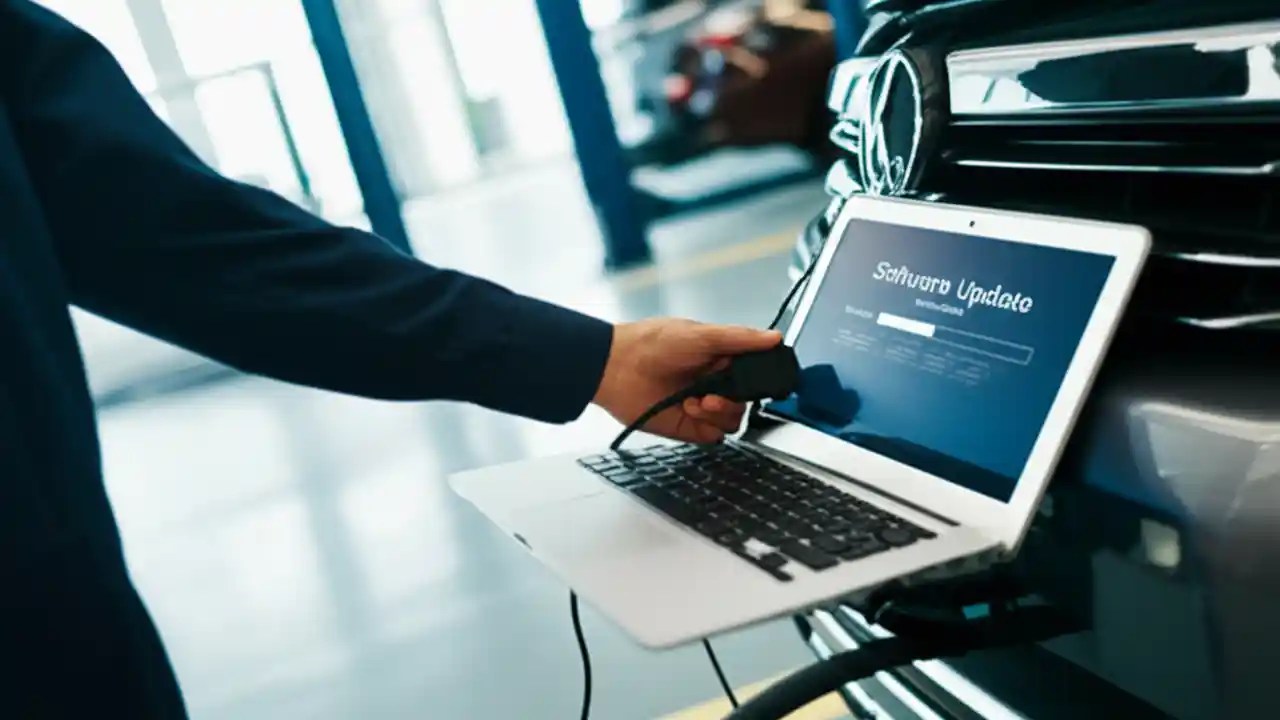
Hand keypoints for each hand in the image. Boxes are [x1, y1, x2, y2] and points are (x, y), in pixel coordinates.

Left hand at [593, 318, 782, 443]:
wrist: (617, 368)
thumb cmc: (653, 343)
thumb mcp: (701, 333)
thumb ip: (739, 338)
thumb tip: (774, 337)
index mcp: (720, 358)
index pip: (753, 372)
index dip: (760, 376)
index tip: (761, 377)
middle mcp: (714, 383)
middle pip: (747, 399)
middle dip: (738, 396)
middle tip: (720, 389)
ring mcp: (703, 406)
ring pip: (735, 418)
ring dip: (722, 410)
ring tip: (700, 400)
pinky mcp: (690, 427)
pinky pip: (715, 434)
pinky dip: (708, 424)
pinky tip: (690, 408)